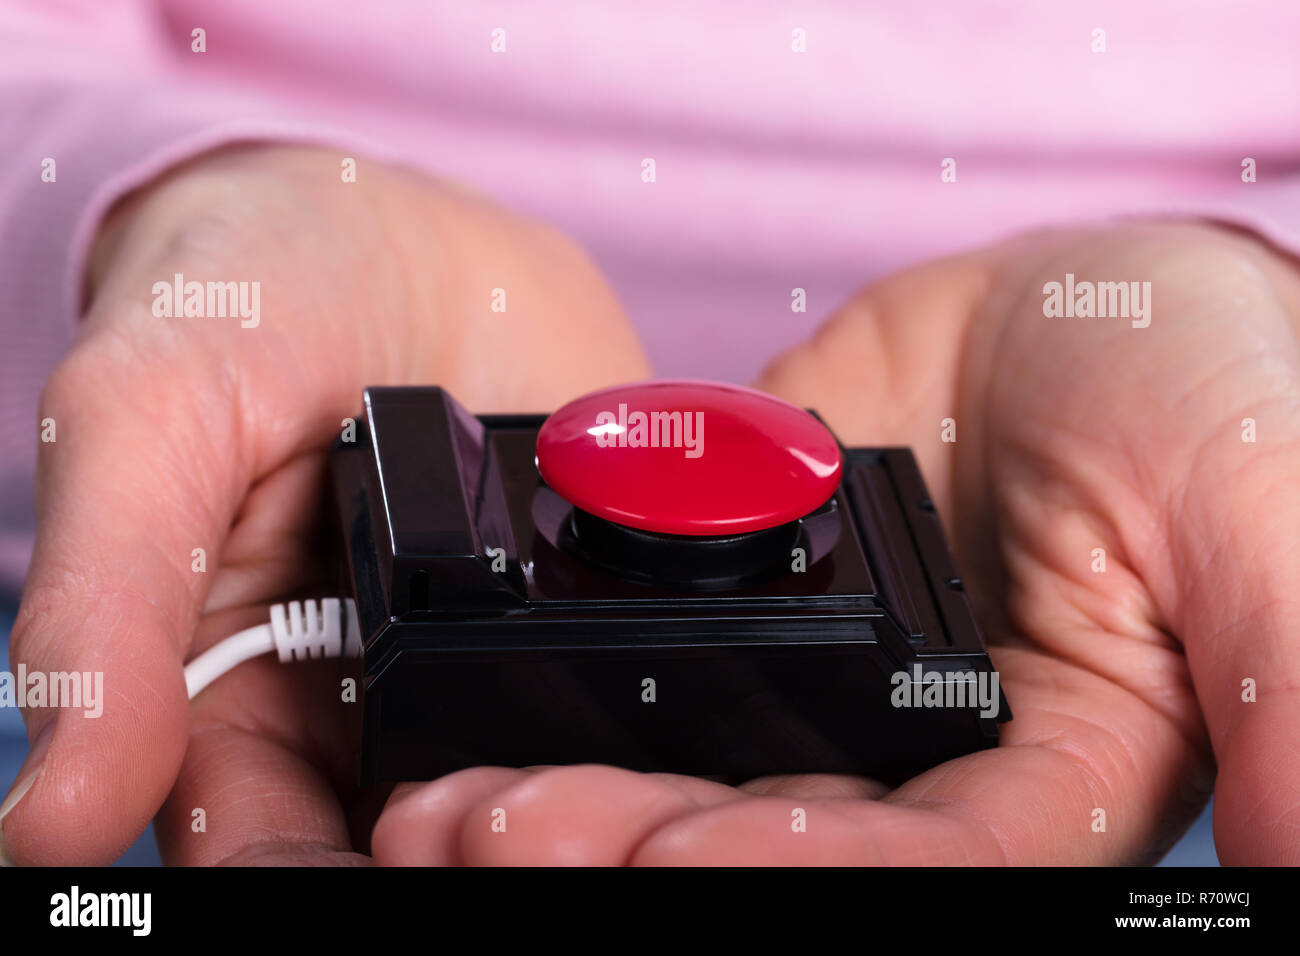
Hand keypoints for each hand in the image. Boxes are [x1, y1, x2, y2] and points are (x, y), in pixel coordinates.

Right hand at [1, 146, 649, 864]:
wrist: (390, 231)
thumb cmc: (237, 307)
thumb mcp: (146, 423)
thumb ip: (108, 604)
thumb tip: (51, 819)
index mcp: (245, 700)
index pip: (271, 850)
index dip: (324, 877)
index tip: (399, 857)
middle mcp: (377, 705)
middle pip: (428, 833)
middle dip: (486, 838)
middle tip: (555, 829)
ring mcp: (501, 659)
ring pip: (554, 779)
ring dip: (599, 800)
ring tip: (641, 797)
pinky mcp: (599, 603)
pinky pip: (652, 675)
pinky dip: (694, 699)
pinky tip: (729, 713)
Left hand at [370, 222, 1299, 864]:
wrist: (1067, 310)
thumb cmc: (1199, 393)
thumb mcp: (1259, 515)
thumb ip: (1284, 677)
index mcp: (1041, 787)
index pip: (923, 873)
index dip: (797, 880)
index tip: (664, 861)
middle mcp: (915, 766)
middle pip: (768, 851)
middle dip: (635, 854)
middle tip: (496, 833)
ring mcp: (813, 696)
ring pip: (681, 782)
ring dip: (567, 802)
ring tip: (450, 804)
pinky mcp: (737, 618)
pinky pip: (636, 672)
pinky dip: (548, 698)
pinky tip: (462, 715)